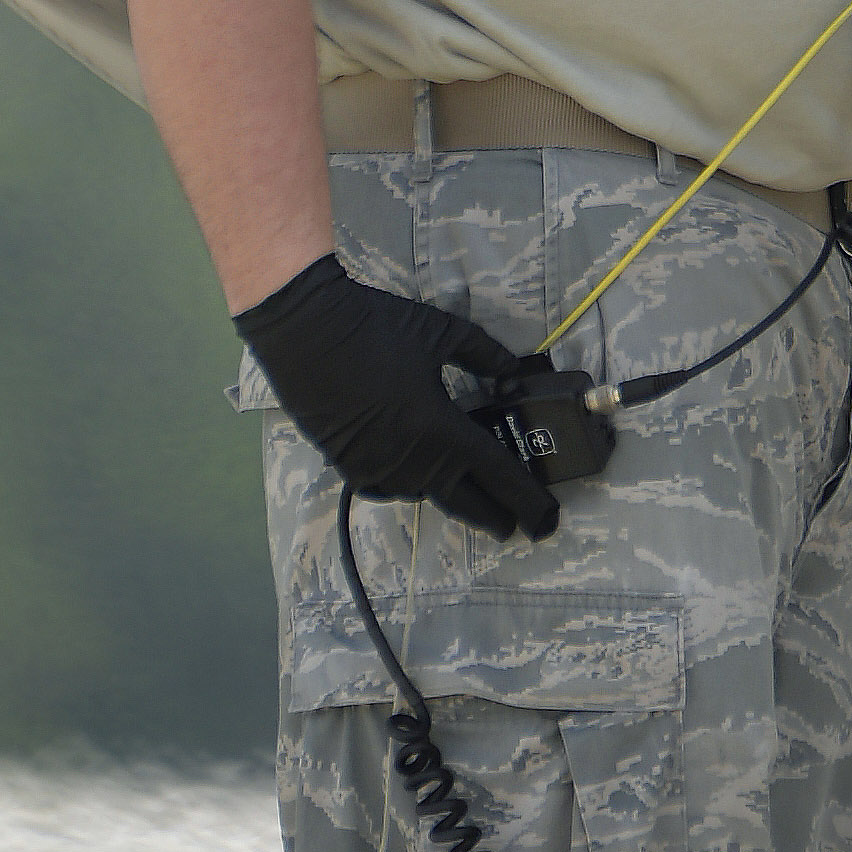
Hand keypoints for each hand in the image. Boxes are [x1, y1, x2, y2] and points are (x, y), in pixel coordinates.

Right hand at [233, 255, 558, 543]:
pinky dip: (412, 483)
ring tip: (468, 487)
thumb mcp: (442, 333)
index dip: (526, 500)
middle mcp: (412, 460)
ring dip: (451, 491)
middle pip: (466, 502)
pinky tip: (419, 472)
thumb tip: (511, 373)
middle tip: (515, 523)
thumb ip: (485, 357)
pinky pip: (391, 488)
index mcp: (441, 430)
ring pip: (427, 493)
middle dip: (495, 515)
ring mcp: (378, 468)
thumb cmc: (374, 328)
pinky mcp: (349, 466)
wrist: (305, 331)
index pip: (497, 475)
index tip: (546, 519)